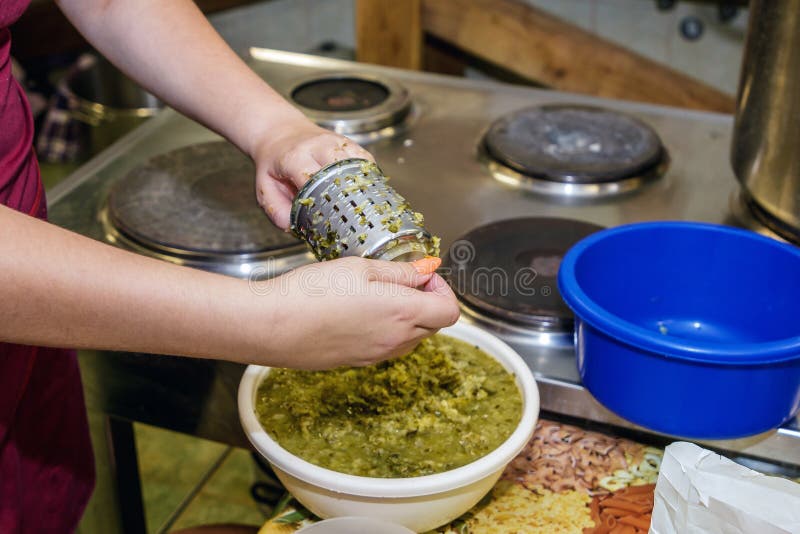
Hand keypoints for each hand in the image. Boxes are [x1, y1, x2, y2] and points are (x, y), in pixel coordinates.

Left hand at [251, 116, 373, 228]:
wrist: (279, 132)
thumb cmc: (273, 164)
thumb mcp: (264, 188)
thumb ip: (276, 211)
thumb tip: (295, 229)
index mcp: (295, 158)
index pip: (314, 179)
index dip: (323, 200)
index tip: (329, 219)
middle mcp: (317, 146)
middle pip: (340, 170)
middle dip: (347, 194)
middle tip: (352, 217)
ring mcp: (334, 141)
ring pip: (356, 163)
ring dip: (361, 185)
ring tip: (363, 206)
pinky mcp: (347, 141)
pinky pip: (364, 158)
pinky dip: (368, 175)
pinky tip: (367, 190)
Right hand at [260, 257, 459, 369]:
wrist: (271, 326)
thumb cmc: (312, 292)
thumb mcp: (360, 268)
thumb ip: (400, 271)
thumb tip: (428, 270)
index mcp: (402, 314)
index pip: (450, 311)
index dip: (443, 290)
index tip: (423, 276)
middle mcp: (394, 341)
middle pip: (433, 326)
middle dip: (427, 301)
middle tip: (401, 280)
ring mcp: (376, 355)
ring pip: (411, 339)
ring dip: (408, 317)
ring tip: (378, 294)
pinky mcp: (357, 362)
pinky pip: (387, 347)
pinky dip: (386, 330)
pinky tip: (359, 311)